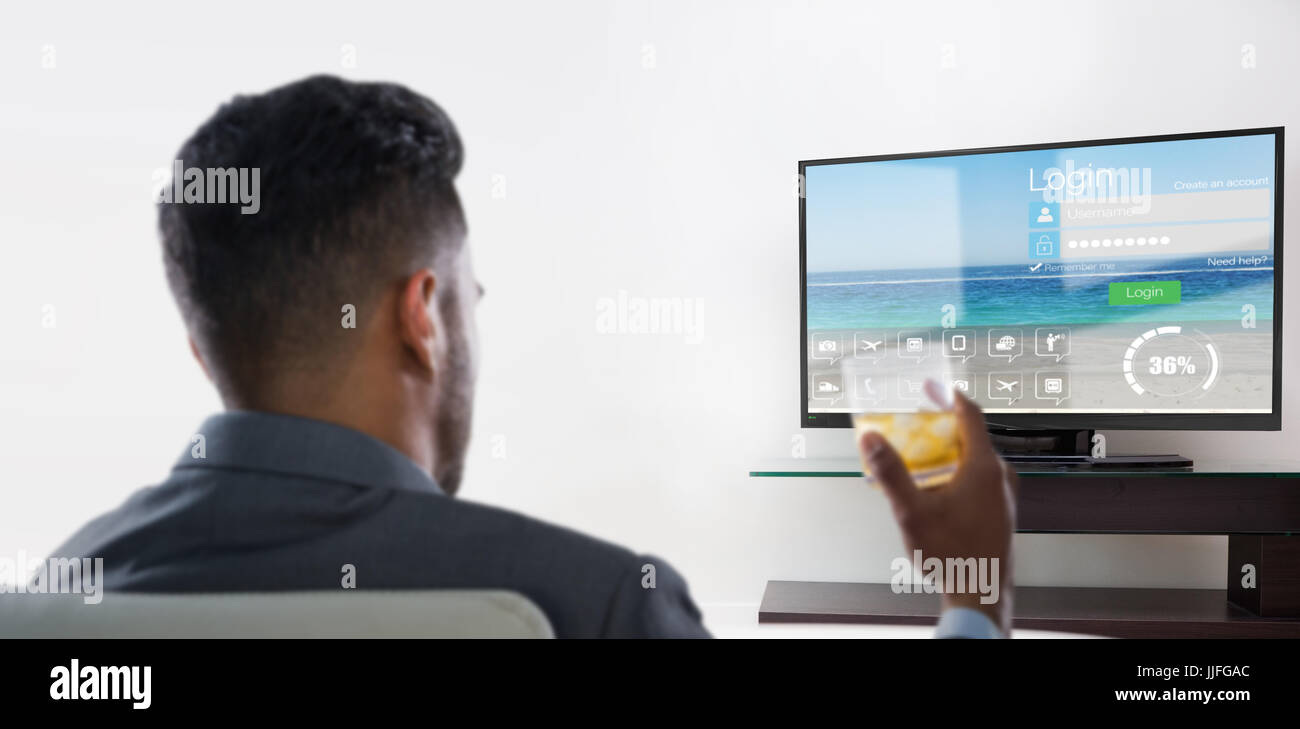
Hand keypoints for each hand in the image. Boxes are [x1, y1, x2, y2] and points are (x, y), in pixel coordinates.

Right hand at [858, 384, 1017, 634]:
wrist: (981, 595)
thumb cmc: (952, 554)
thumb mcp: (912, 511)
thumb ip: (890, 472)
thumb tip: (870, 438)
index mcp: (984, 467)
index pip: (969, 414)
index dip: (947, 395)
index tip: (929, 385)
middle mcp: (999, 476)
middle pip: (969, 437)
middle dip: (938, 428)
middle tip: (911, 426)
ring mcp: (1002, 495)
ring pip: (973, 460)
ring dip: (944, 454)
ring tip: (915, 461)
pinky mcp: (998, 511)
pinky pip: (976, 479)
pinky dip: (953, 473)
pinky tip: (931, 491)